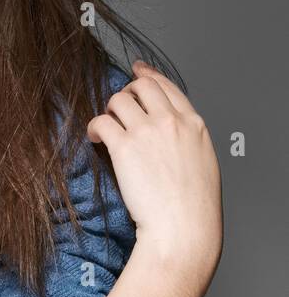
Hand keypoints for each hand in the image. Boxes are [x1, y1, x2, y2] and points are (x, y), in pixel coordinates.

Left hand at [87, 61, 222, 273]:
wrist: (183, 227)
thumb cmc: (194, 204)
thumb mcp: (203, 160)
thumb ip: (187, 137)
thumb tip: (168, 128)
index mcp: (194, 125)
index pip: (167, 87)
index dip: (148, 75)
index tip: (137, 69)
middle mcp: (171, 122)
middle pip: (141, 86)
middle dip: (127, 92)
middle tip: (118, 108)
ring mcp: (147, 131)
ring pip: (118, 99)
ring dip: (109, 110)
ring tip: (108, 127)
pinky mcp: (124, 146)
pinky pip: (101, 121)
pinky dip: (94, 127)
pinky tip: (96, 139)